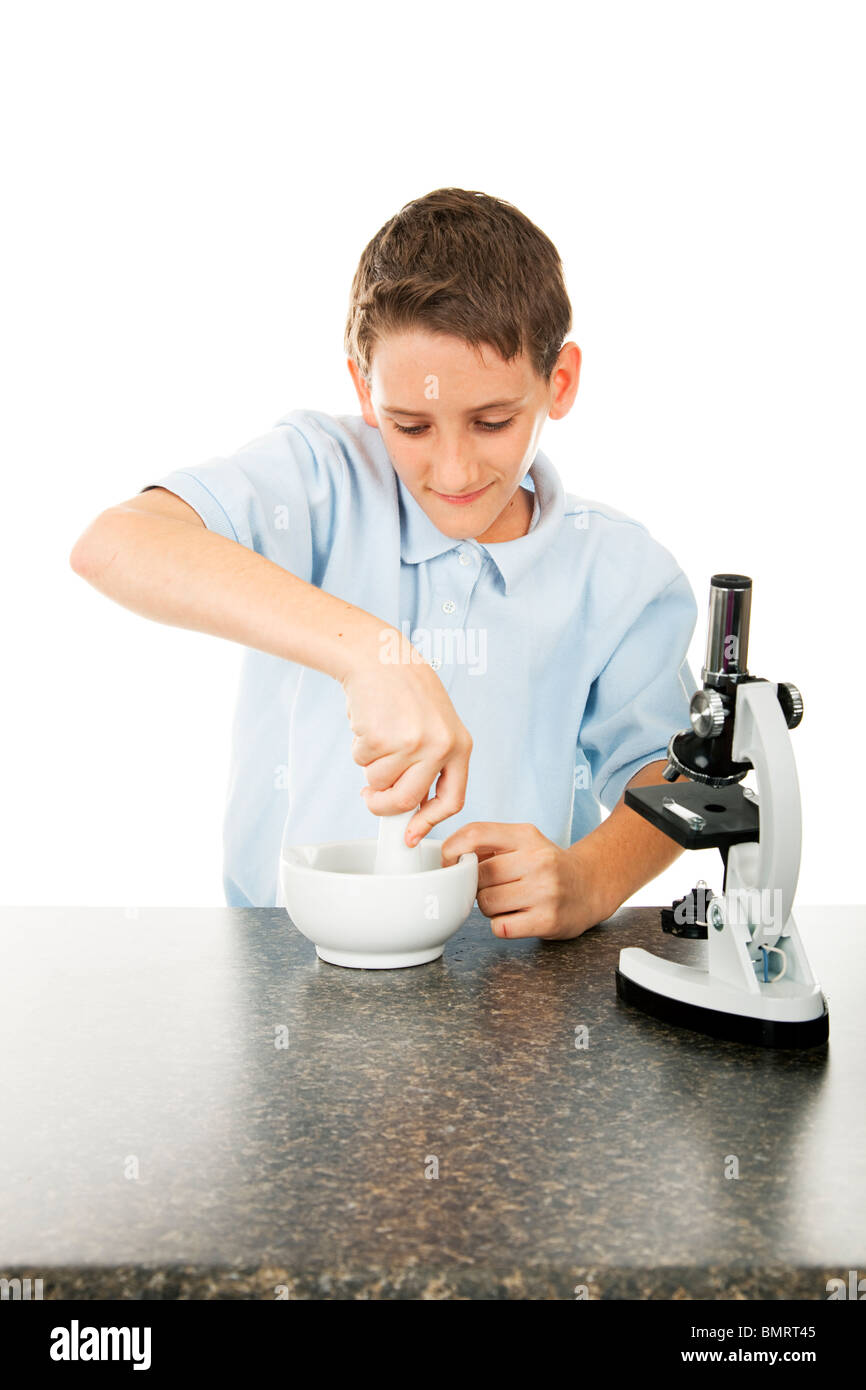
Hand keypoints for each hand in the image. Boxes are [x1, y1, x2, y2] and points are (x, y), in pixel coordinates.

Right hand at [341, 631, 472, 844]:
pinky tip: (368, 722)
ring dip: (369, 767)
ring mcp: (410, 743)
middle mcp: (439, 746)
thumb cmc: (406, 691)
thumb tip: (412, 808)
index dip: (429, 822)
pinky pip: (361, 762)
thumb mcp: (436, 724)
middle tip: (370, 797)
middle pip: (407, 800)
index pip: (452, 800)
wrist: (380, 656)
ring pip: (379, 782)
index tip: (409, 835)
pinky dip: (358, 748)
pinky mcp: (380, 736)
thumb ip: (431, 762)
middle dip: (382, 806)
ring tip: (377, 735)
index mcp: (459, 745)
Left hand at [439, 822, 608, 939]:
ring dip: (489, 907)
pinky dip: (502, 925)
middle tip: (494, 887)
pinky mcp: (548, 920)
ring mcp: (545, 891)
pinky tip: (518, 917)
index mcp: (526, 835)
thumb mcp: (523, 842)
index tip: (450, 862)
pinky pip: (500, 927)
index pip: (475, 833)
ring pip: (486, 903)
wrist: (590, 887)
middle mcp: (538, 860)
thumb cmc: (547, 866)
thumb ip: (488, 844)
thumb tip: (447, 856)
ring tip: (509, 902)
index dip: (453, 849)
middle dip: (477, 885)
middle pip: (478, 875)